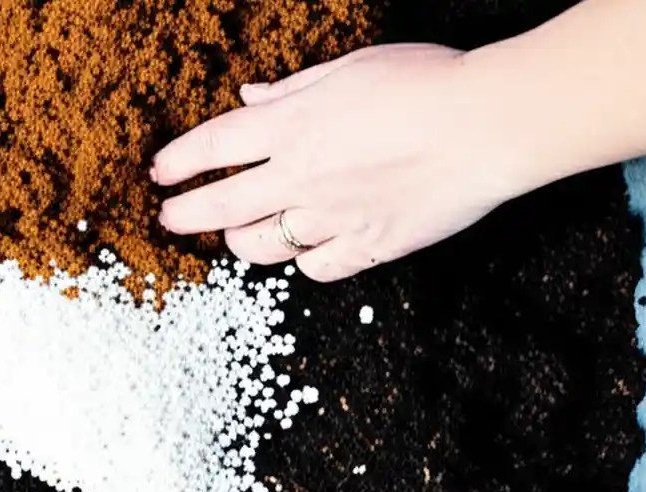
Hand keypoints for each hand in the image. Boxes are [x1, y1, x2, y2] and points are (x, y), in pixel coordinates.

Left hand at [151, 44, 527, 281]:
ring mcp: (330, 218)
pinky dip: (304, 260)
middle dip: (184, 215)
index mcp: (292, 125)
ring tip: (236, 235)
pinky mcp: (365, 248)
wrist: (487, 126)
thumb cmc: (426, 84)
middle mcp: (300, 177)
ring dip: (239, 241)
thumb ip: (294, 90)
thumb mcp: (350, 69)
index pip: (211, 147)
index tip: (158, 173)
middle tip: (169, 219)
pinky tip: (306, 249)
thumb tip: (253, 99)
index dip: (177, 162)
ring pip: (258, 246)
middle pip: (218, 206)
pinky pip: (314, 269)